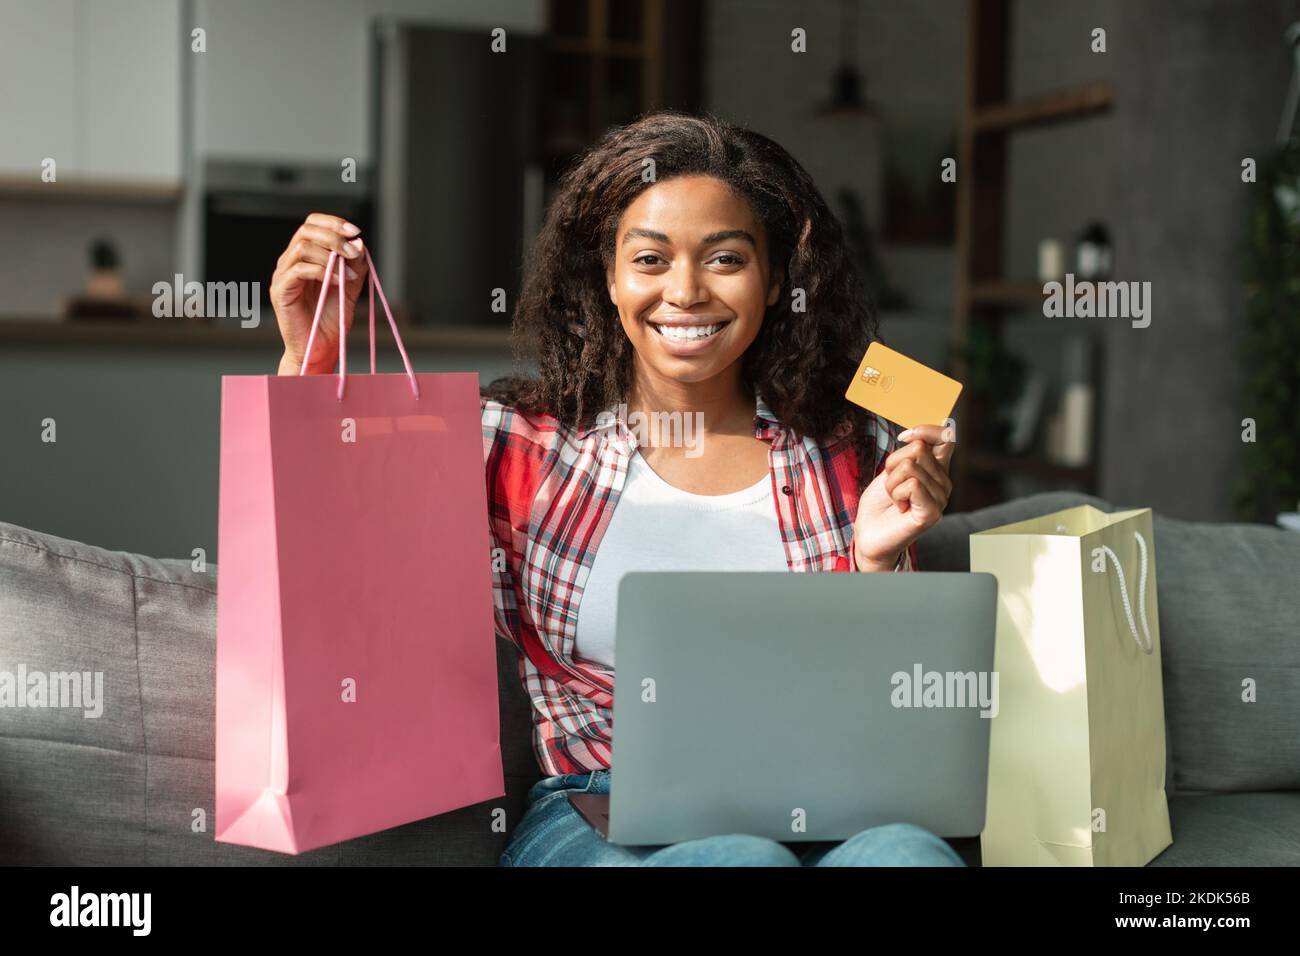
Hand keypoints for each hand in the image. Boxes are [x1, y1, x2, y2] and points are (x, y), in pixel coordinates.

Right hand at [270, 213, 370, 375]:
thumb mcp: (350, 286)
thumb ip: (354, 264)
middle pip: (306, 230)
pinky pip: (299, 270)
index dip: (334, 223)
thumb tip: (360, 243)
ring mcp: (282, 275)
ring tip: (349, 272)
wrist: (320, 348)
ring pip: (303, 247)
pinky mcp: (280, 290)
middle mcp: (290, 261)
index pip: (312, 224)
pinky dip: (323, 272)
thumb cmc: (331, 318)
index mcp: (304, 256)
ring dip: (331, 255)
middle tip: (354, 252)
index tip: (356, 232)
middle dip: (334, 237)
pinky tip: (340, 282)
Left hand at [851, 423, 954, 570]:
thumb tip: (917, 434)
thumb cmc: (880, 503)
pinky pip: (912, 484)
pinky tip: (899, 507)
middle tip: (892, 486)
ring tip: (895, 498)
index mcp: (937, 469)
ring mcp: (941, 498)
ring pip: (910, 466)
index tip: (904, 438)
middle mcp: (944, 482)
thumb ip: (909, 452)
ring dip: (891, 482)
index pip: (947, 436)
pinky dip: (895, 494)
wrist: (869, 534)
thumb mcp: (893, 469)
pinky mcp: (932, 512)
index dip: (925, 430)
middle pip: (918, 449)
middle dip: (893, 465)